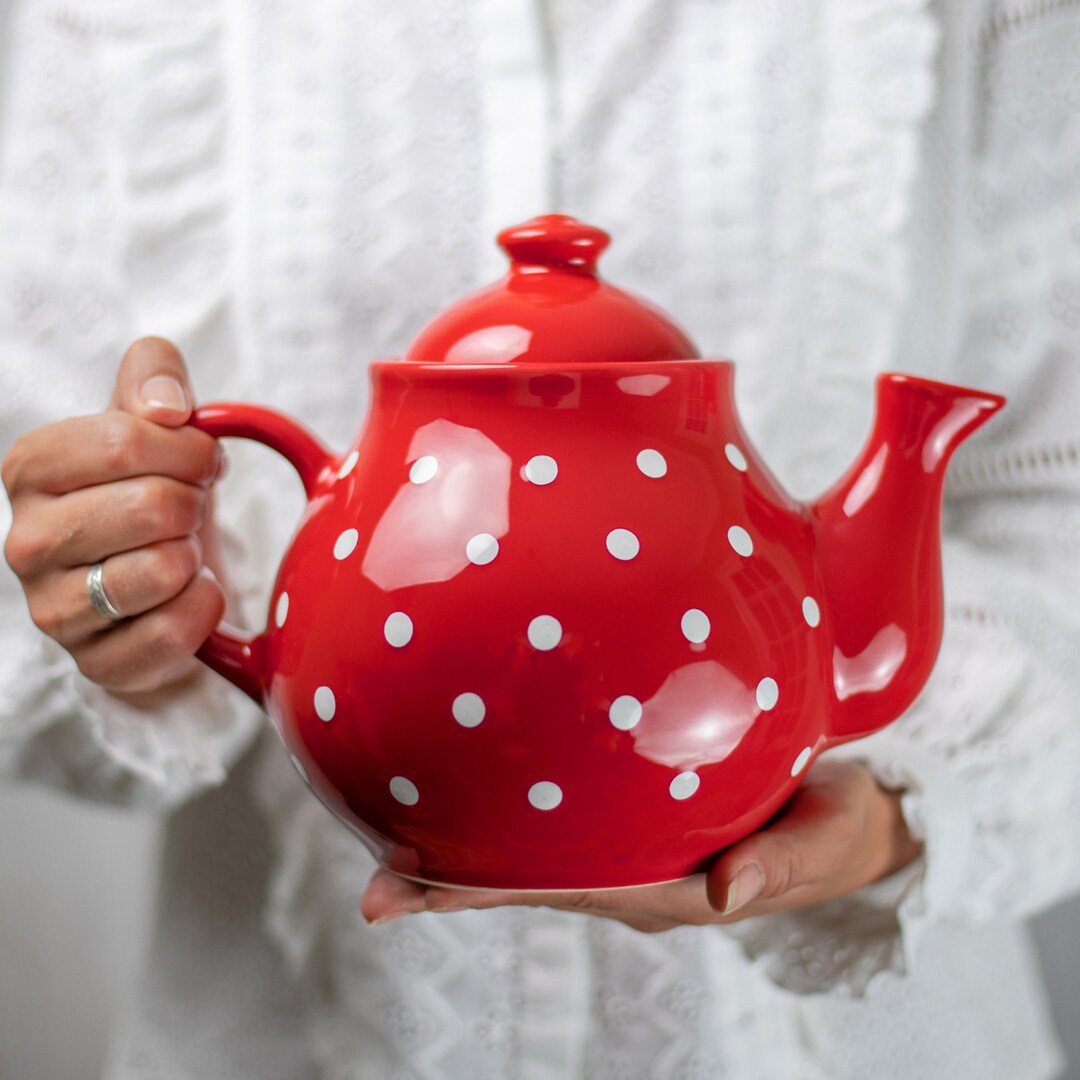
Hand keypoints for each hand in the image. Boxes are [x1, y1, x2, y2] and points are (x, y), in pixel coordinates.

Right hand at [2, 338, 226, 693]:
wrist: (165, 569)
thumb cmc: (154, 485)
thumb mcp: (156, 416)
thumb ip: (155, 374)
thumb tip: (166, 405)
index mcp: (31, 467)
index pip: (122, 441)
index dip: (188, 449)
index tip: (202, 460)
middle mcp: (27, 540)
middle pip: (151, 506)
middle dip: (194, 504)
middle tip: (190, 510)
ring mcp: (53, 609)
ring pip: (160, 571)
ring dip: (195, 556)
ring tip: (182, 550)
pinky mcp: (94, 661)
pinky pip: (171, 633)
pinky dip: (202, 608)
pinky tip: (190, 594)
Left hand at [361, 759, 922, 931]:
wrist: (849, 820)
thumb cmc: (832, 832)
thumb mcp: (821, 844)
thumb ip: (777, 865)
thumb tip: (721, 892)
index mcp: (666, 892)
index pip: (560, 892)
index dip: (485, 894)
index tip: (412, 898)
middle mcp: (633, 878)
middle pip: (529, 883)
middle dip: (452, 886)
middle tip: (376, 887)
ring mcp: (632, 853)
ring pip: (538, 854)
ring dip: (471, 852)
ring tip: (396, 841)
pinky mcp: (639, 822)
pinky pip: (567, 820)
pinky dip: (517, 814)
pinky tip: (481, 783)